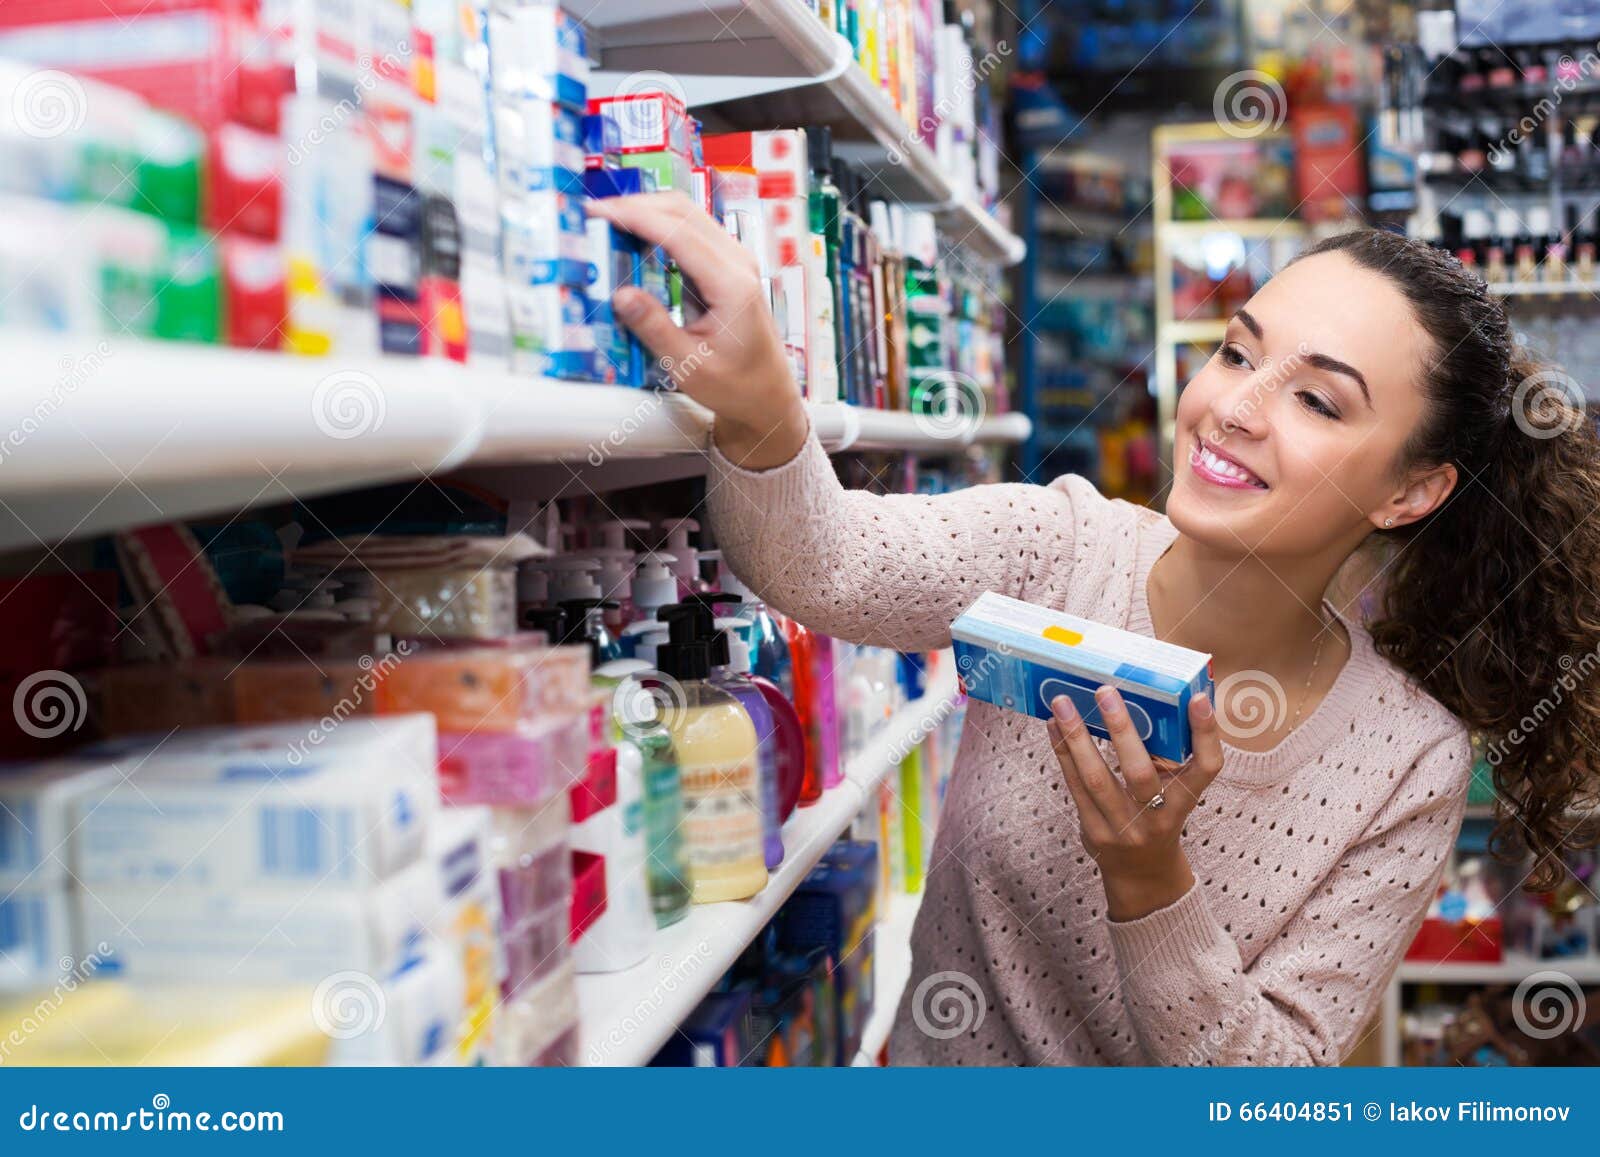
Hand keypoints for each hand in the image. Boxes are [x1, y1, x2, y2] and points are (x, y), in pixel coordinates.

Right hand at [585, 192, 808, 469]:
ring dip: (647, 211)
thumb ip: (654, 328)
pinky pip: (691, 230)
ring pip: (687, 214)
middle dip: (636, 205)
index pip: (678, 233)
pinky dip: (660, 225)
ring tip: (608, 222)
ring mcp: (736, 259)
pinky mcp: (728, 264)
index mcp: (731, 285)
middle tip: (594, 214)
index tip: (596, 211)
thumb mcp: (688, 365)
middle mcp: (738, 262)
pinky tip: (634, 237)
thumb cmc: (733, 385)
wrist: (767, 394)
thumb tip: (620, 294)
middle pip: (683, 211)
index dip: (635, 216)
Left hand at [1047, 688, 1223, 920]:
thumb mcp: (1174, 791)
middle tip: (1105, 691)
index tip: (1199, 698)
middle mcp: (1159, 816)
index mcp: (1187, 799)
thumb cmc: (1159, 814)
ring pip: (1097, 779)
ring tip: (1062, 703)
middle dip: (1122, 729)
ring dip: (1077, 737)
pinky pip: (1075, 787)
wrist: (1142, 872)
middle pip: (1140, 772)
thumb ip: (1166, 755)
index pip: (1207, 766)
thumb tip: (1144, 699)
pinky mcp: (1095, 831)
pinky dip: (1063, 753)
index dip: (1206, 734)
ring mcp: (1125, 828)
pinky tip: (1053, 727)